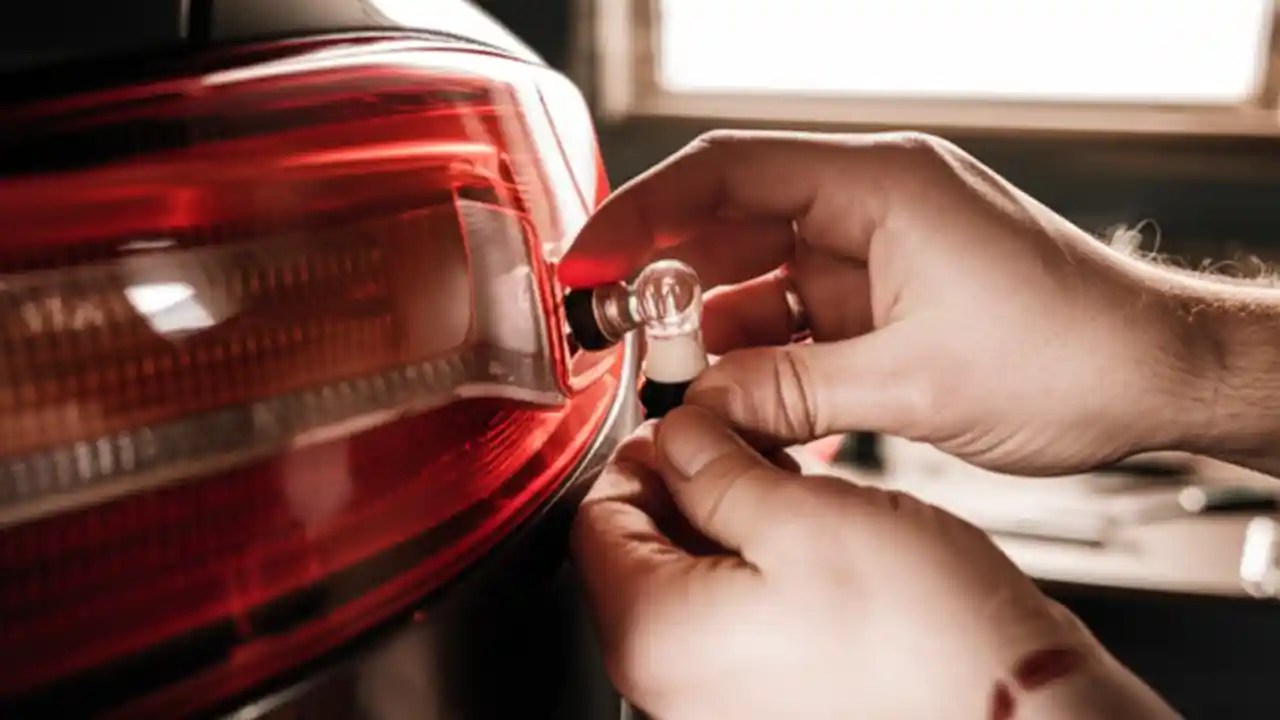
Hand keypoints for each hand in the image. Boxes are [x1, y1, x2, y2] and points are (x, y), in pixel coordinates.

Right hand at [562, 131, 1212, 474]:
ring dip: (715, 333)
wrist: (1156, 374)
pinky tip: (737, 402)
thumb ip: (793, 393)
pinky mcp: (886, 300)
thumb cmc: (1069, 352)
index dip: (643, 211)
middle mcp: (870, 206)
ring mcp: (876, 254)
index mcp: (877, 186)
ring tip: (673, 388)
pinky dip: (762, 360)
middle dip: (667, 281)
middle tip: (612, 335)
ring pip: (760, 280)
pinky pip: (798, 321)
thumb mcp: (914, 383)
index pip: (727, 173)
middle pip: (732, 223)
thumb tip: (704, 408)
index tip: (586, 257)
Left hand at [573, 406, 1176, 718]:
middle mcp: (673, 683)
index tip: (684, 421)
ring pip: (693, 580)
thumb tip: (677, 438)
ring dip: (728, 518)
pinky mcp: (771, 699)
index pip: (596, 521)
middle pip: (641, 552)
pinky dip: (758, 564)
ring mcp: (721, 698)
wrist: (1015, 712)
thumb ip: (714, 468)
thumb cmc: (925, 640)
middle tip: (741, 438)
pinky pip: (736, 617)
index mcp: (654, 637)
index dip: (642, 453)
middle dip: (688, 483)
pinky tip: (807, 531)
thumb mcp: (800, 515)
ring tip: (786, 478)